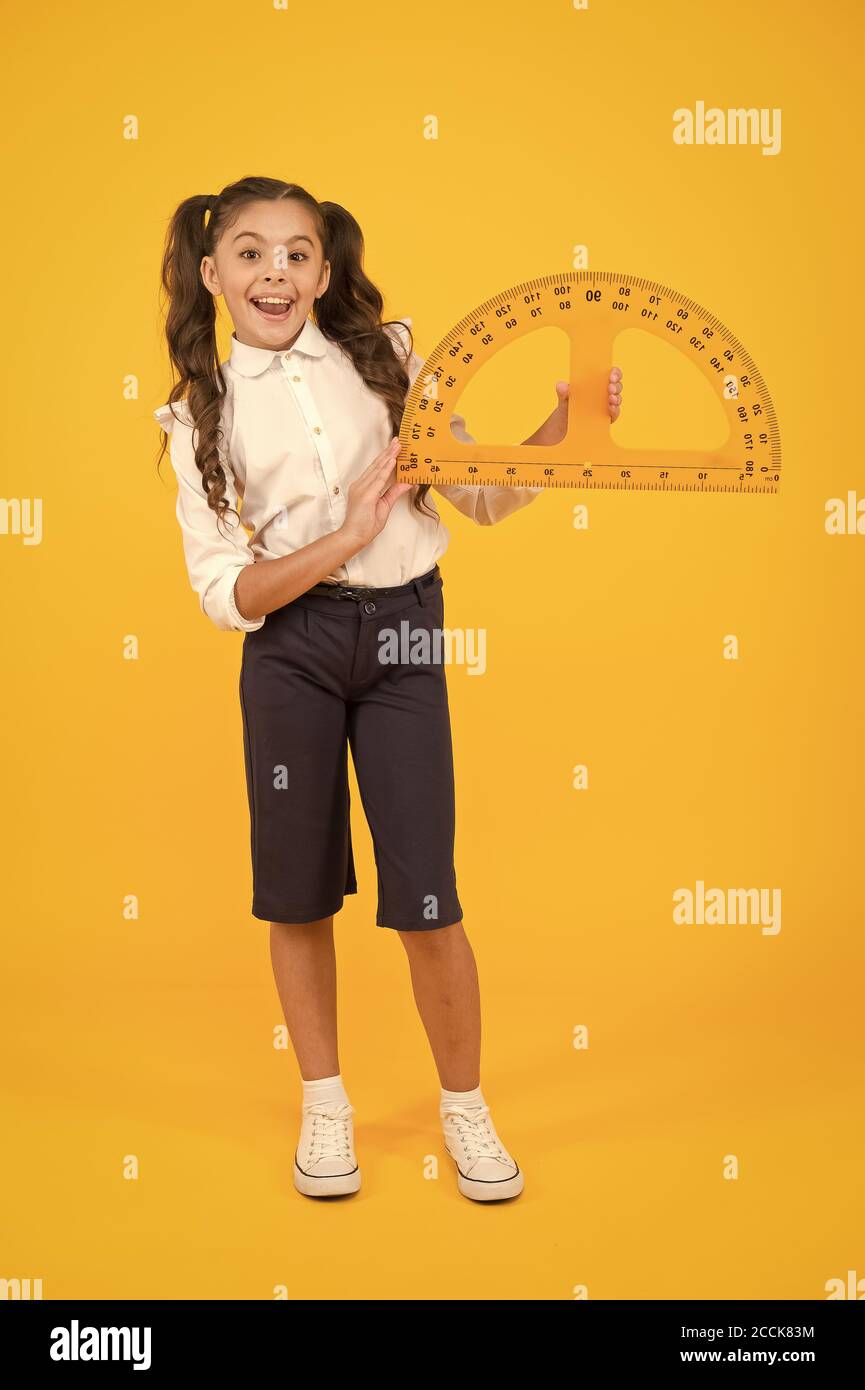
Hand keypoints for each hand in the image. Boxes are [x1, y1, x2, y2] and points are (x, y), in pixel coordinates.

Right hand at [340, 437, 413, 551]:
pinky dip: (385, 469)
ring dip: (388, 456)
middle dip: (388, 452)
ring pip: (378, 469)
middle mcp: (361, 484)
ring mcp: (361, 489)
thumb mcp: (385, 506)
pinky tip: (392, 460)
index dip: (386, 457)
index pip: (377, 469)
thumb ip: (394, 492)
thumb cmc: (366, 525)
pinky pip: (378, 480)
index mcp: (363, 486)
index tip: (395, 447)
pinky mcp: (365, 495)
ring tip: (398, 446)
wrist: (354, 536)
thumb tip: (408, 482)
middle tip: (398, 440)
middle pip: (377, 465)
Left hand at [523, 367, 623, 445]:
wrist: (566, 422)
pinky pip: (615, 413)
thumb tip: (561, 385)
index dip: (615, 373)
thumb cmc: (569, 403)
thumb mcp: (564, 397)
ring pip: (618, 399)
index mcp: (599, 382)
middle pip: (617, 386)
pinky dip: (614, 410)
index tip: (611, 376)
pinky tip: (610, 409)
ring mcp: (608, 405)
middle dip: (616, 386)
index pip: (612, 374)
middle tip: (610, 388)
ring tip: (610, 399)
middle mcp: (606, 392)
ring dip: (616, 398)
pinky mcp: (608, 417)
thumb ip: (563, 391)